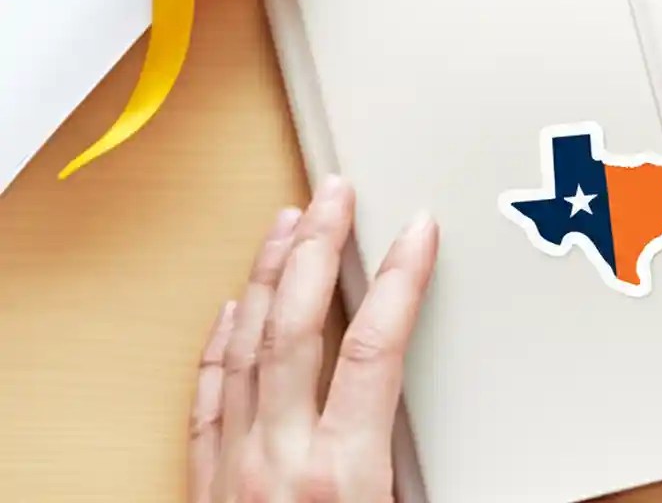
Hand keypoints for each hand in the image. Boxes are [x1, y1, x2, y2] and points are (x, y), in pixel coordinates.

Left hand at [186, 176, 437, 501]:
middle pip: (296, 326)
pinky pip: (205, 402)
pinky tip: (229, 312)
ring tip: (283, 226)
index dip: (401, 280)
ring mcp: (235, 468)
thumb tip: (446, 426)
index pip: (374, 349)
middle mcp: (281, 459)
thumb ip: (415, 465)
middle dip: (317, 247)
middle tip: (333, 197)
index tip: (417, 235)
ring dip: (267, 277)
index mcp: (344, 473)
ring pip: (244, 349)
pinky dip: (218, 347)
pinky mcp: (206, 486)